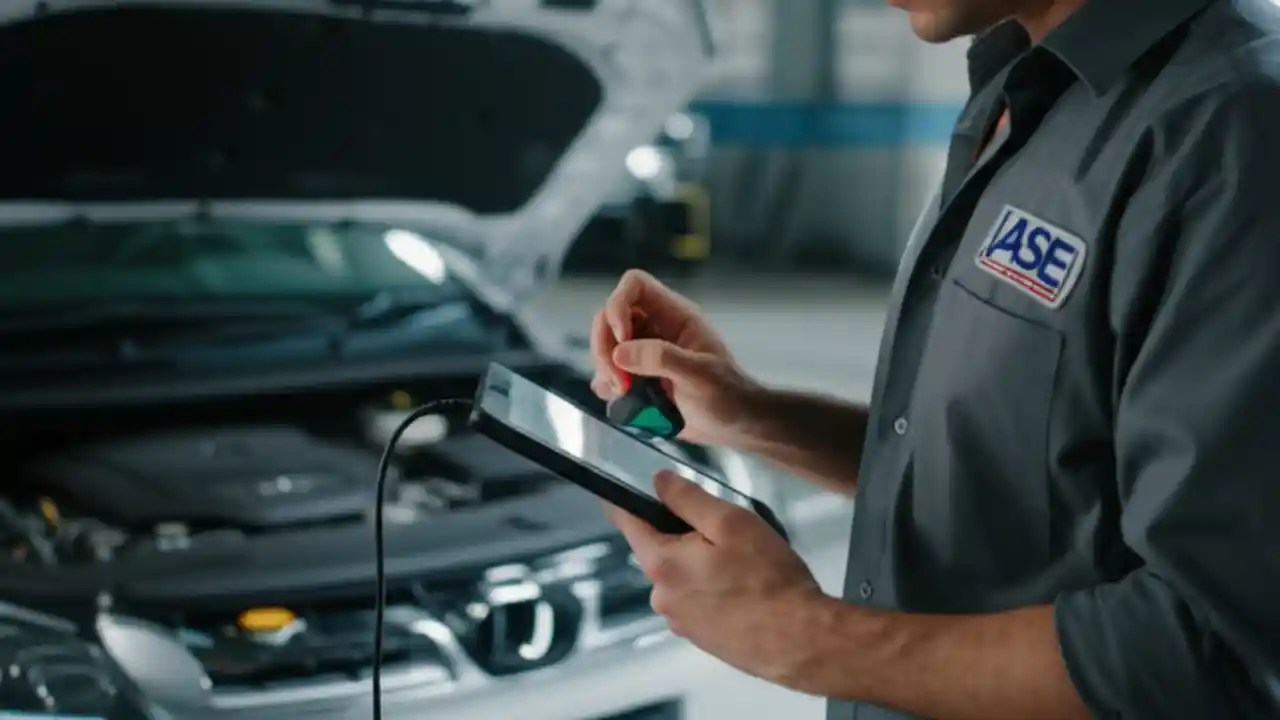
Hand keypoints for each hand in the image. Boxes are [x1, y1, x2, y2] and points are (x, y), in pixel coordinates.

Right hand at [589, 270, 763, 446]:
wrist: (735, 426)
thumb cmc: (727, 396)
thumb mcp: (700, 376)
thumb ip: (662, 359)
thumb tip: (620, 352)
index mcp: (675, 316)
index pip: (635, 285)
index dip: (618, 304)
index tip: (622, 339)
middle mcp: (655, 328)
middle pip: (609, 316)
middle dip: (605, 347)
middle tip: (619, 381)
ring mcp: (643, 352)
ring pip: (605, 345)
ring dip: (605, 369)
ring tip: (624, 394)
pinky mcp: (636, 376)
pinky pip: (607, 372)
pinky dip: (607, 386)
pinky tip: (625, 403)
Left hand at [604, 471, 827, 685]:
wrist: (800, 640)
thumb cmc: (767, 577)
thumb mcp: (731, 523)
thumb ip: (689, 499)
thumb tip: (658, 481)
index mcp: (662, 564)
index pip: (628, 523)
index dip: (626, 501)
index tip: (628, 487)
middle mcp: (661, 597)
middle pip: (660, 550)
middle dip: (685, 537)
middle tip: (728, 535)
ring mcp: (679, 622)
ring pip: (681, 576)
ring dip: (701, 565)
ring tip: (743, 566)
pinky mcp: (700, 638)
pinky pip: (696, 600)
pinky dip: (712, 589)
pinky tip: (744, 590)